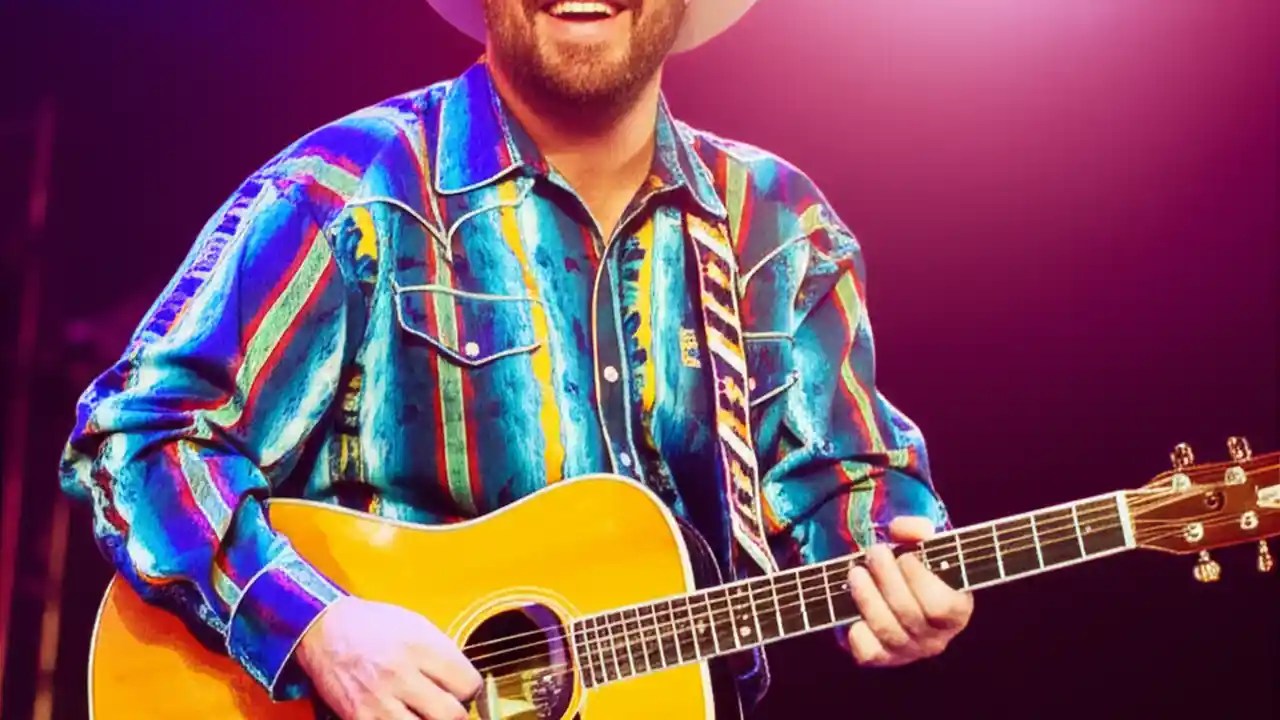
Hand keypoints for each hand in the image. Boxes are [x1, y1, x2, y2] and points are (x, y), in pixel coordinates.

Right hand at [296, 596, 482, 719]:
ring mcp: (380, 700)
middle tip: (447, 707)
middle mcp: (402, 675)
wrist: (325, 630)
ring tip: (424, 713)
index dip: (470, 690)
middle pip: (453, 715)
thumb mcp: (416, 625)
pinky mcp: (360, 718)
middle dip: (456, 714)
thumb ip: (443, 655)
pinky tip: (402, 716)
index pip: (468, 684)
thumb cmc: (374, 626)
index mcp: (421, 647)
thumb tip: (467, 684)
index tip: (463, 689)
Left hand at [845, 516, 972, 666]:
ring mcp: (909, 652)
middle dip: (887, 579)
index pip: (942, 606)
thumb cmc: (916, 567)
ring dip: (867, 597)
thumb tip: (899, 529)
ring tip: (855, 572)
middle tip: (874, 553)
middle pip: (909, 614)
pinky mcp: (883, 659)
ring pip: (887, 631)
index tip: (905, 556)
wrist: (895, 592)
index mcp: (957, 612)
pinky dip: (857, 631)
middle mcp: (937, 638)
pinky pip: (868, 652)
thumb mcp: (922, 544)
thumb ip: (916, 530)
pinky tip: (854, 609)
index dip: (920, 581)